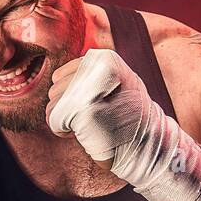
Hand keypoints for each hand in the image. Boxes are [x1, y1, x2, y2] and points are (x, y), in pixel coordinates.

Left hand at [45, 48, 150, 168]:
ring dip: (63, 121)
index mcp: (103, 59)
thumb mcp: (118, 81)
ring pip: (52, 106)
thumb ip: (91, 74)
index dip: (67, 95)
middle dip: (63, 109)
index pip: (59, 76)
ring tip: (88, 125)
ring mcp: (89, 89)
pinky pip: (54, 121)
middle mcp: (95, 68)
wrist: (148, 142)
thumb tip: (57, 77)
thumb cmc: (129, 116)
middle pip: (54, 91)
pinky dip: (62, 131)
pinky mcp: (84, 111)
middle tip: (87, 119)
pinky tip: (83, 134)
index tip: (87, 105)